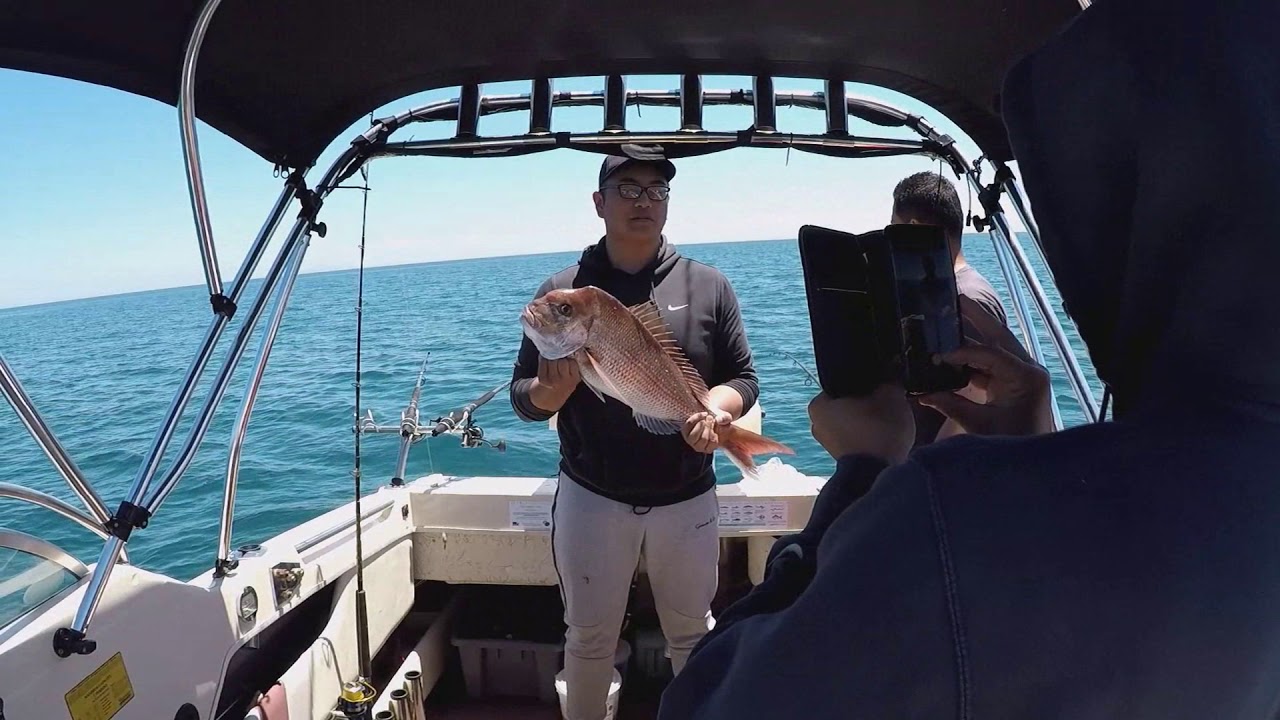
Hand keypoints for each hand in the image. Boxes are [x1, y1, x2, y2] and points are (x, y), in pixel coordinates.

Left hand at [529, 356, 580, 411]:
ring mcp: (552, 380)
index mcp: (574, 379)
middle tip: (559, 358)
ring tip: (552, 358)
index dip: (569, 358)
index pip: (572, 362)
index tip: (567, 358)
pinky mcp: (542, 379)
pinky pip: (543, 361)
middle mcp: (564, 381)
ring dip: (551, 356)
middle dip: (560, 357)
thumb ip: (574, 366)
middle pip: (562, 360)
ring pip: (552, 359)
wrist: (548, 399)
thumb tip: (570, 347)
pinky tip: (545, 360)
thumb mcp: (573, 377)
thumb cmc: (563, 384)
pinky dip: (543, 358)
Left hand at [682, 406, 730, 453]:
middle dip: (709, 427)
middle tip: (711, 418)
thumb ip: (726, 419)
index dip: (715, 433)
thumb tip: (718, 420)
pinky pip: (689, 424)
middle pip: (703, 439)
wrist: (708, 416)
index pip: (712, 443)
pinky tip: (703, 414)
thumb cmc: (718, 421)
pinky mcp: (685, 431)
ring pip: (694, 434)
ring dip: (702, 425)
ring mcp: (690, 439)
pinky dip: (697, 417)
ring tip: (707, 417)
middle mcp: (698, 446)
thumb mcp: (726, 419)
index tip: (717, 425)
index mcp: (709, 448)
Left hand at [808, 383, 914, 464]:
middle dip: (866, 402)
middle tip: (888, 400)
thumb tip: (891, 374)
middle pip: (847, 403)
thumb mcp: (891, 397)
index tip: (881, 383)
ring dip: (868, 419)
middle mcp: (816, 424)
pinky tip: (884, 434)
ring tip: (889, 419)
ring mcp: (827, 444)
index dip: (864, 381)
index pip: (842, 383)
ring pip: (852, 421)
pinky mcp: (841, 459)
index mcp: (818, 404)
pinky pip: (856, 437)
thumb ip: (889, 381)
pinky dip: (868, 434)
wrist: (877, 476)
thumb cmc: (879, 430)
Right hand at [918, 298, 1052, 435]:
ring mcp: (1022, 375)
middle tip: (955, 297)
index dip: (962, 351)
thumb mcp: (979, 425)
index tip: (937, 354)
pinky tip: (953, 352)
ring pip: (995, 347)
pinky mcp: (1014, 384)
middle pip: (999, 336)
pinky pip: (991, 363)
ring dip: (973, 335)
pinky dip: (973, 358)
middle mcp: (1028, 370)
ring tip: (952, 316)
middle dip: (977, 317)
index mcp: (1026, 377)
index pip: (990, 353)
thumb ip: (950, 404)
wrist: (1034, 466)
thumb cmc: (1011, 445)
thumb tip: (921, 392)